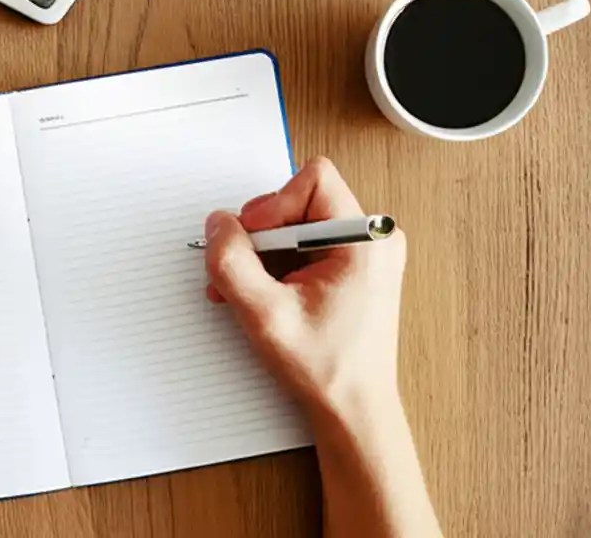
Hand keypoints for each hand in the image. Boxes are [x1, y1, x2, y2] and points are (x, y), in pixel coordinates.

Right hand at [202, 157, 407, 421]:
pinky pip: (303, 245)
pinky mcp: (350, 267)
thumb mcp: (264, 315)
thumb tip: (217, 224)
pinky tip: (258, 293)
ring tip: (245, 290)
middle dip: (260, 234)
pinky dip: (274, 265)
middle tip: (243, 273)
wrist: (353, 410)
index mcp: (366, 240)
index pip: (313, 179)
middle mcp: (373, 238)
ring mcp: (364, 252)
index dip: (273, 204)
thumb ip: (232, 262)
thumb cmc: (328, 369)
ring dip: (262, 254)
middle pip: (299, 200)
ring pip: (296, 224)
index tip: (254, 239)